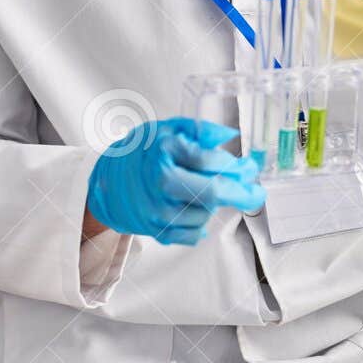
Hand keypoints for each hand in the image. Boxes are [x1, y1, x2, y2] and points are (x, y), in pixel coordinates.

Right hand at [86, 117, 263, 244]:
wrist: (107, 183)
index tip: (248, 167)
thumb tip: (230, 135)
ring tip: (207, 192)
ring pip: (206, 213)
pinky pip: (194, 233)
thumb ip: (199, 130)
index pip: (209, 161)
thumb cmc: (141, 153)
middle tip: (256, 192)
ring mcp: (157, 210)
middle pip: (212, 192)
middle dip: (241, 193)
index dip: (234, 164)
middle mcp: (159, 183)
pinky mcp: (157, 230)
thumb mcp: (167, 129)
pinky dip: (202, 223)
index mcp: (163, 153)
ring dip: (215, 204)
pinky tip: (197, 209)